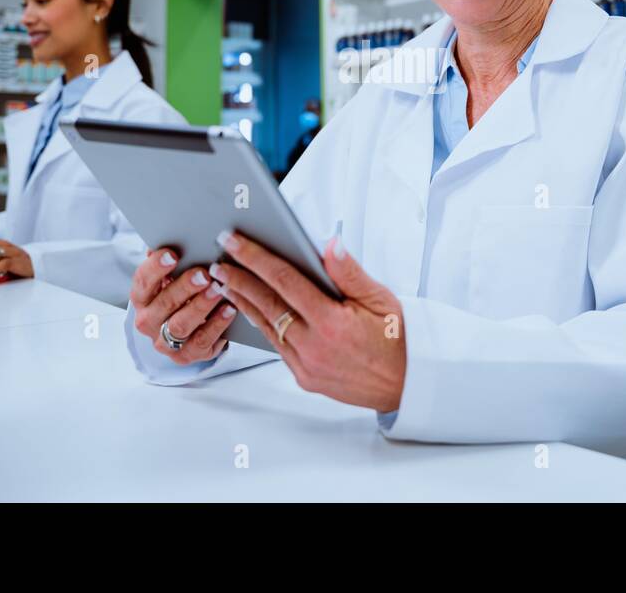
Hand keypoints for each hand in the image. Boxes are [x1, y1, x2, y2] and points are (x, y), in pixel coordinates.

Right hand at [131, 248, 238, 365]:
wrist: (188, 331)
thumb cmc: (181, 295)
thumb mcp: (173, 278)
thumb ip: (173, 261)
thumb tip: (177, 233)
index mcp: (141, 297)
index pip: (142, 281)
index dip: (156, 268)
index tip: (173, 254)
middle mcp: (148, 321)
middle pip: (163, 304)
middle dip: (184, 287)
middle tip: (203, 273)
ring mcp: (165, 342)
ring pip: (180, 325)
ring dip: (200, 306)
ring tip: (218, 289)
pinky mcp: (186, 356)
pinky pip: (201, 342)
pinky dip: (217, 325)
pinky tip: (230, 309)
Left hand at [211, 231, 404, 413]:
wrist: (407, 384)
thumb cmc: (398, 338)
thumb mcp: (381, 298)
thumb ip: (349, 272)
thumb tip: (328, 243)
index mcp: (332, 322)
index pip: (284, 280)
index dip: (255, 258)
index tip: (235, 242)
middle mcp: (314, 346)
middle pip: (267, 304)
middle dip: (238, 279)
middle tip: (219, 262)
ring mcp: (306, 366)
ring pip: (267, 327)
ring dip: (243, 302)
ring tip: (225, 283)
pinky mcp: (304, 378)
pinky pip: (277, 346)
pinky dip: (262, 325)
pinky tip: (252, 310)